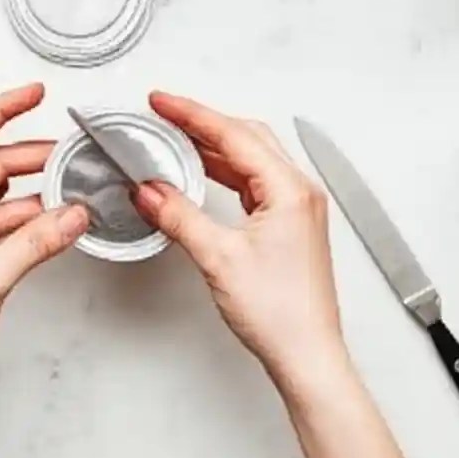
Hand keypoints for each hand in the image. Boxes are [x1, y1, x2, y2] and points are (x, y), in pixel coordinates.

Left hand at [0, 84, 88, 387]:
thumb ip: (36, 243)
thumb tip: (75, 213)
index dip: (2, 109)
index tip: (35, 94)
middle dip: (32, 154)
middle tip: (72, 152)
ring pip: (0, 197)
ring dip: (34, 190)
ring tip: (72, 188)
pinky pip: (2, 226)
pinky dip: (30, 221)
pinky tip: (55, 224)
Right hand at [133, 92, 343, 384]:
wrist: (307, 354)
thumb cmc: (281, 314)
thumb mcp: (218, 258)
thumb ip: (180, 216)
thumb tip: (151, 190)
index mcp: (289, 189)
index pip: (234, 135)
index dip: (192, 114)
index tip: (161, 102)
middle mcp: (300, 192)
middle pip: (247, 138)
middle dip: (203, 122)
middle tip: (165, 115)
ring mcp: (298, 209)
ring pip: (252, 159)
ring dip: (214, 147)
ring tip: (175, 141)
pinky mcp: (292, 227)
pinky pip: (256, 183)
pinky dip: (226, 172)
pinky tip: (203, 175)